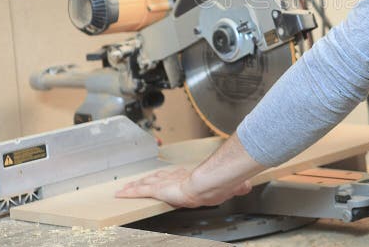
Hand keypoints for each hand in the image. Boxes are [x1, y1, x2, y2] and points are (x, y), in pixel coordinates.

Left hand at [115, 167, 251, 207]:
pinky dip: (131, 192)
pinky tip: (122, 193)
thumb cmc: (217, 184)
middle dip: (150, 179)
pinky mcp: (158, 189)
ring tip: (127, 188)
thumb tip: (246, 186)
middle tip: (141, 180)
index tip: (167, 177)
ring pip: (148, 183)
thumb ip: (238, 186)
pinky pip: (141, 191)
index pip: (177, 176)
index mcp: (191, 178)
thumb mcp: (230, 186)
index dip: (171, 176)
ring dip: (137, 186)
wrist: (209, 183)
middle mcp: (177, 178)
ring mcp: (166, 183)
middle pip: (159, 178)